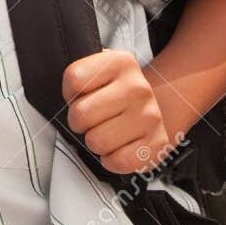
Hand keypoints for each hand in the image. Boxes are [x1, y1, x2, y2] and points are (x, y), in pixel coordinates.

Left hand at [62, 49, 177, 175]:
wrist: (154, 107)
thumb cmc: (117, 93)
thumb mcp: (99, 72)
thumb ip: (80, 78)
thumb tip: (67, 97)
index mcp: (120, 63)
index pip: (74, 79)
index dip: (70, 93)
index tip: (81, 96)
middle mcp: (138, 87)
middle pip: (81, 114)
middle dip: (79, 122)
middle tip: (91, 120)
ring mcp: (150, 115)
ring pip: (96, 141)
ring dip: (95, 142)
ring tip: (106, 132)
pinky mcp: (158, 142)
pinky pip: (119, 161)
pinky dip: (111, 160)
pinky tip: (117, 148)